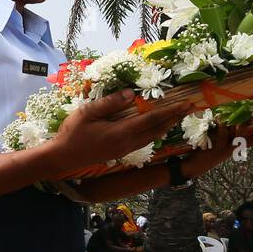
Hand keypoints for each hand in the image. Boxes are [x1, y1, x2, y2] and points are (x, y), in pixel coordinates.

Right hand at [47, 90, 180, 175]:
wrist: (63, 157)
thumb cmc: (72, 133)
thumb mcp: (87, 113)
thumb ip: (110, 103)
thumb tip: (132, 94)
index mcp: (120, 132)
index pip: (151, 119)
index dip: (170, 111)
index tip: (185, 103)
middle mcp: (127, 143)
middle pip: (157, 130)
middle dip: (174, 118)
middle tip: (189, 108)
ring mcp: (124, 150)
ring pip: (151, 137)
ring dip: (166, 126)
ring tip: (176, 116)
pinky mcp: (120, 152)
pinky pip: (143, 141)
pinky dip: (154, 133)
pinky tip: (155, 127)